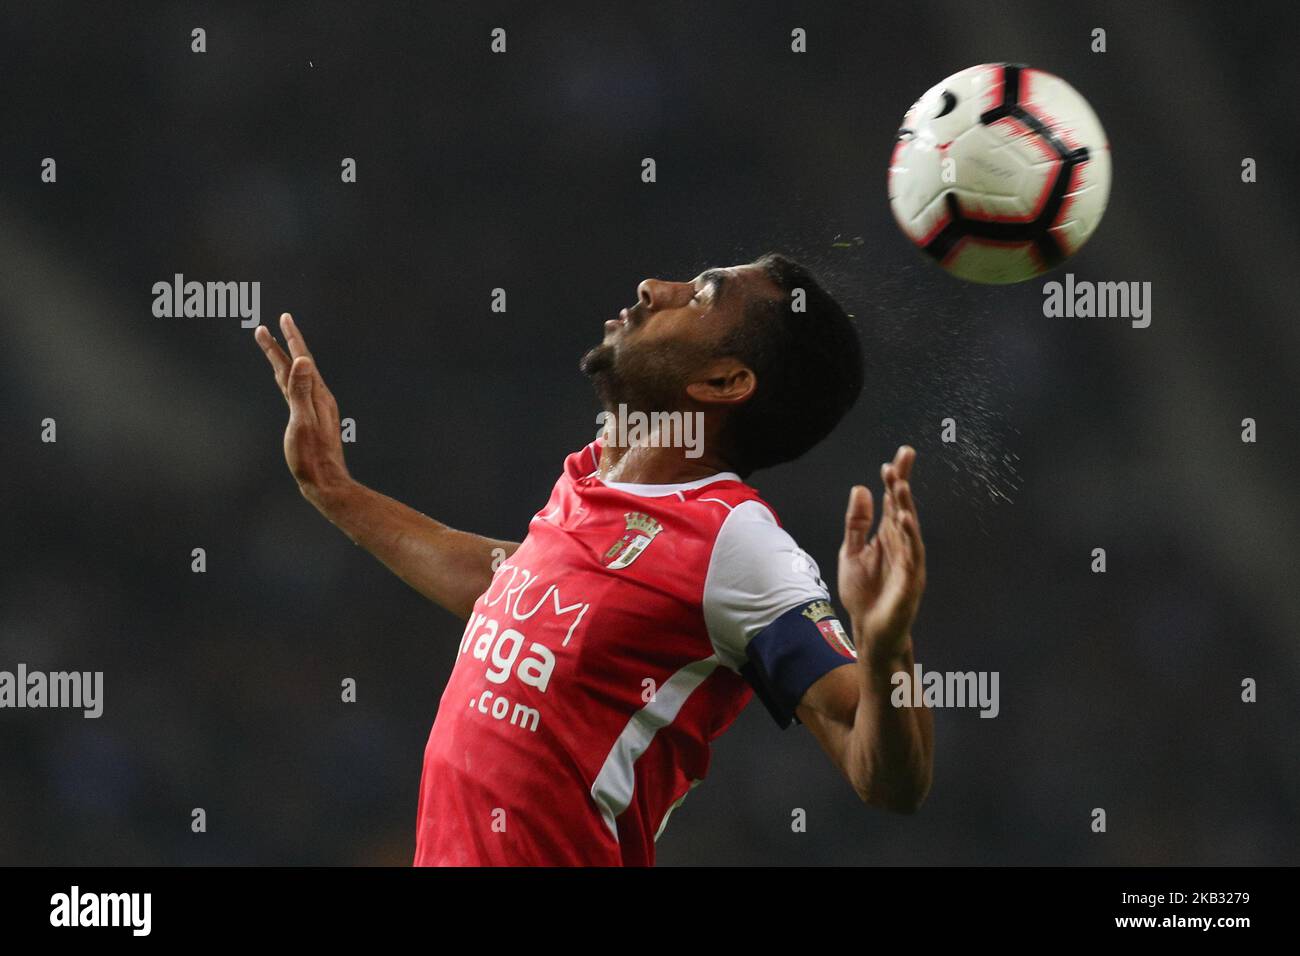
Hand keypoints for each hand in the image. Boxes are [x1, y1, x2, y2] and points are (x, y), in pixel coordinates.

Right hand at [254, 313, 351, 506]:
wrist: (325, 482)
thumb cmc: (311, 456)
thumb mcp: (303, 421)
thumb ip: (301, 391)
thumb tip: (302, 361)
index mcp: (316, 395)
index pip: (300, 360)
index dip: (289, 339)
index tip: (281, 318)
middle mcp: (318, 398)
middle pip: (298, 364)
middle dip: (285, 343)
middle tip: (274, 324)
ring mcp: (315, 408)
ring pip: (296, 377)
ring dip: (285, 360)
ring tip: (276, 347)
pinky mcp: (311, 420)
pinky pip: (297, 391)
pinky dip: (289, 379)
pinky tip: (287, 382)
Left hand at [838, 445, 926, 662]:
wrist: (869, 630)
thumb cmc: (865, 592)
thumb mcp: (852, 551)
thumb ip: (857, 522)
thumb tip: (861, 488)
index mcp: (888, 537)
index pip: (893, 503)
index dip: (894, 482)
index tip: (893, 460)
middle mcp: (902, 545)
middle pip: (904, 509)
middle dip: (903, 483)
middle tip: (904, 457)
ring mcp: (908, 563)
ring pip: (910, 529)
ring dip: (907, 506)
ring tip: (901, 484)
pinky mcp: (910, 582)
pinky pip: (912, 556)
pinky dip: (911, 538)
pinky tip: (906, 520)